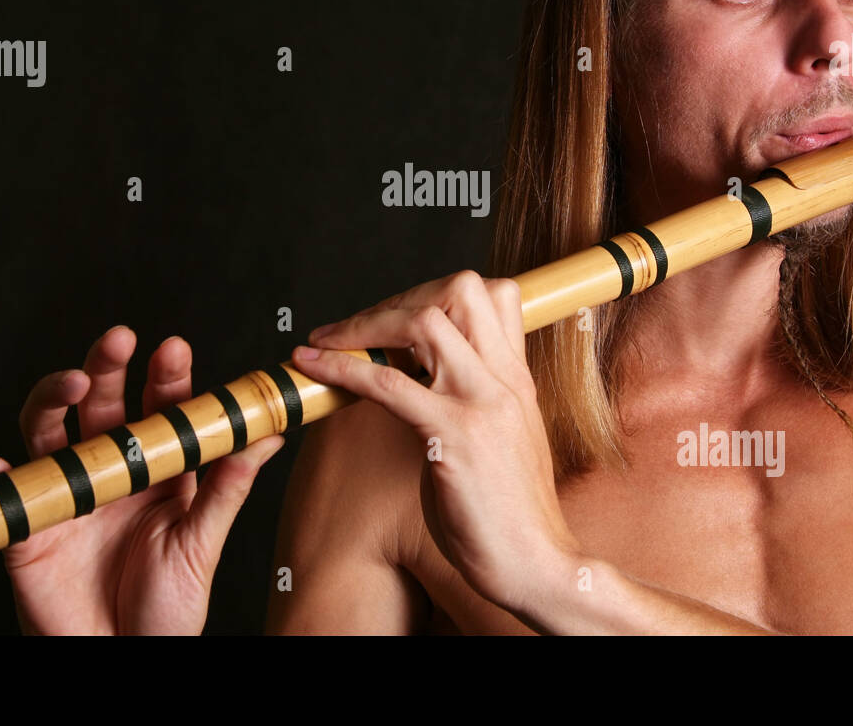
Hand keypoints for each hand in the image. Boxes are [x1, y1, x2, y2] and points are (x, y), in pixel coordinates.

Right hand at [0, 326, 283, 633]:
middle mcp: (109, 475)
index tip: (173, 349)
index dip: (164, 377)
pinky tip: (1, 464)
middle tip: (117, 342)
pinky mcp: (30, 536)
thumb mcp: (202, 543)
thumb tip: (269, 434)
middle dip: (105, 368)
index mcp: (156, 473)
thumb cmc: (168, 610)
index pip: (159, 410)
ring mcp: (67, 500)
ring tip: (68, 385)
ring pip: (49, 436)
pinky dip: (0, 481)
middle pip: (99, 407)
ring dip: (51, 403)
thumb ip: (228, 488)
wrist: (126, 662)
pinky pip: (10, 503)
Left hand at [290, 271, 580, 614]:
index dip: (437, 293)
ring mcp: (481, 403)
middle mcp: (503, 379)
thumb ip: (473, 401)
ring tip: (327, 341)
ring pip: (424, 321)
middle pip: (460, 288)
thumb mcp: (501, 437)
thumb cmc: (512, 511)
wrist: (539, 564)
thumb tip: (422, 379)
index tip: (395, 319)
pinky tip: (313, 367)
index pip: (493, 294)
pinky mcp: (455, 437)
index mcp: (515, 377)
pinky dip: (343, 369)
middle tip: (358, 327)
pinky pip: (390, 385)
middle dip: (399, 297)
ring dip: (366, 323)